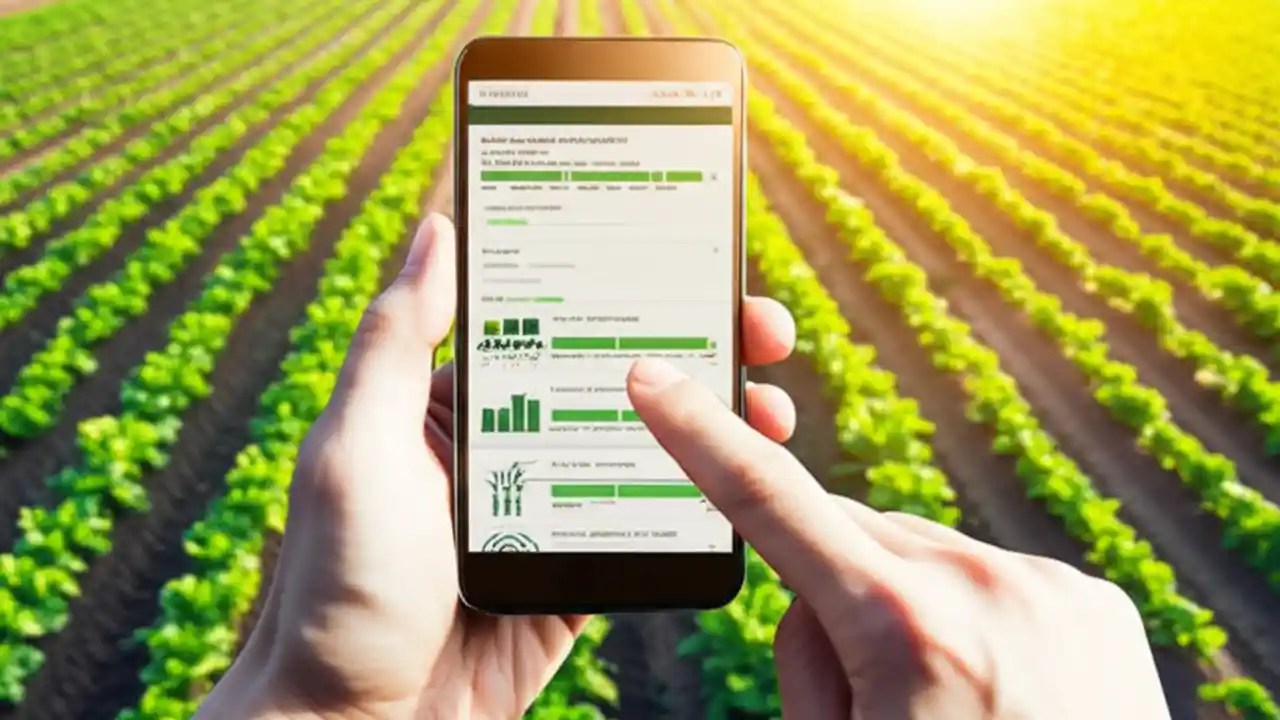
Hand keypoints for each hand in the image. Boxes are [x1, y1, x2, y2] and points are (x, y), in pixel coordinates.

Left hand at [196, 213, 798, 718]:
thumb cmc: (337, 591)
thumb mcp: (355, 449)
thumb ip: (397, 341)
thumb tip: (438, 227)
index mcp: (449, 404)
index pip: (553, 319)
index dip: (628, 284)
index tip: (695, 259)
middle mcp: (503, 447)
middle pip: (615, 378)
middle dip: (694, 346)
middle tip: (762, 329)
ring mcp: (544, 512)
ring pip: (644, 447)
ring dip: (712, 421)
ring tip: (772, 406)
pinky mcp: (573, 574)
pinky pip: (645, 525)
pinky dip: (697, 499)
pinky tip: (741, 478)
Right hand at [625, 359, 1171, 718]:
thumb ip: (805, 656)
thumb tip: (819, 593)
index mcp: (902, 628)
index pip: (772, 502)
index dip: (702, 435)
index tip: (657, 378)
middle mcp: (980, 585)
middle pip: (853, 537)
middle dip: (834, 585)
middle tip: (865, 680)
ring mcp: (1048, 587)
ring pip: (926, 558)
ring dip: (911, 604)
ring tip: (947, 697)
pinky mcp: (1094, 602)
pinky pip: (997, 579)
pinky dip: (977, 616)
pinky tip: (1002, 687)